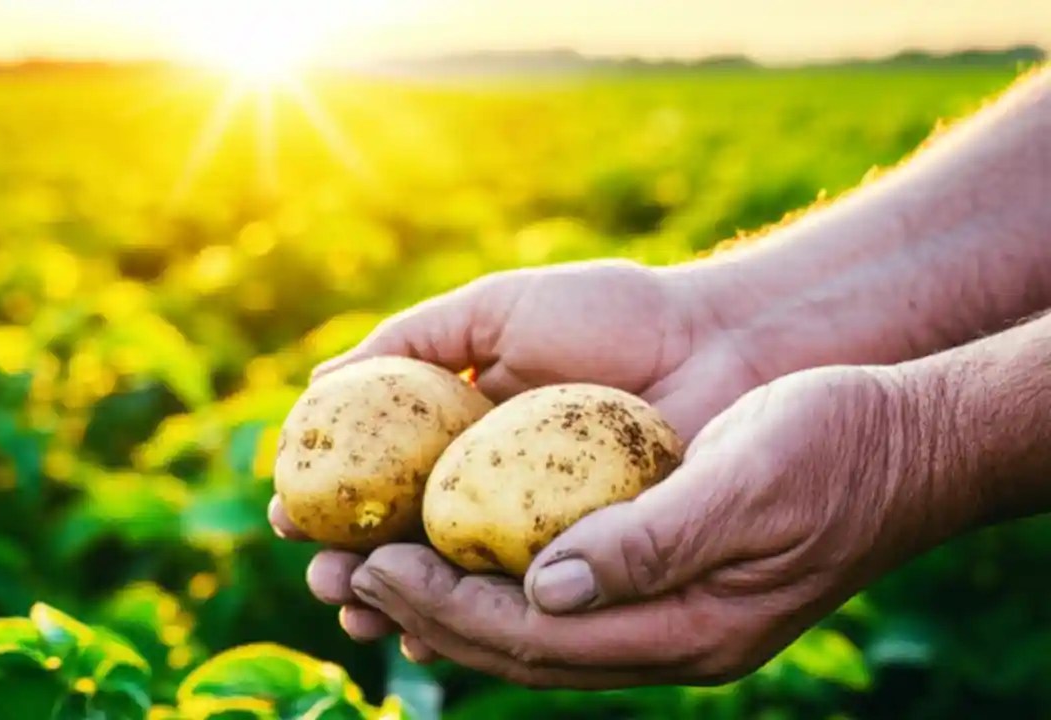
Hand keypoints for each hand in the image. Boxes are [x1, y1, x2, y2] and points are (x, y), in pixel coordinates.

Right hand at [270, 260, 774, 655]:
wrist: (720, 343)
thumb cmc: (613, 315)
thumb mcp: (499, 311)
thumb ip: (414, 338)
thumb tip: (318, 382)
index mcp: (464, 433)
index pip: (380, 481)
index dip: (330, 506)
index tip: (290, 518)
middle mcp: (492, 490)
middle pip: (404, 546)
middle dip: (354, 572)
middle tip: (325, 582)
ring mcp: (538, 534)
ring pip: (453, 589)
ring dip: (399, 609)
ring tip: (361, 614)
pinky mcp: (589, 568)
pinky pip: (523, 612)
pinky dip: (473, 631)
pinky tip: (431, 639)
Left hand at [341, 366, 966, 686]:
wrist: (911, 442)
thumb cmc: (838, 444)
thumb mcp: (751, 481)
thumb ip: (653, 541)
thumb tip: (545, 585)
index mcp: (693, 628)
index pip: (542, 636)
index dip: (448, 603)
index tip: (374, 563)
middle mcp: (673, 639)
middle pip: (523, 647)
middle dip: (427, 611)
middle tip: (341, 572)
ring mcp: (673, 618)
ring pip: (536, 633)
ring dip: (449, 604)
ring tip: (368, 575)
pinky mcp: (670, 585)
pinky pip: (564, 603)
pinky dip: (498, 585)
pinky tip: (456, 558)